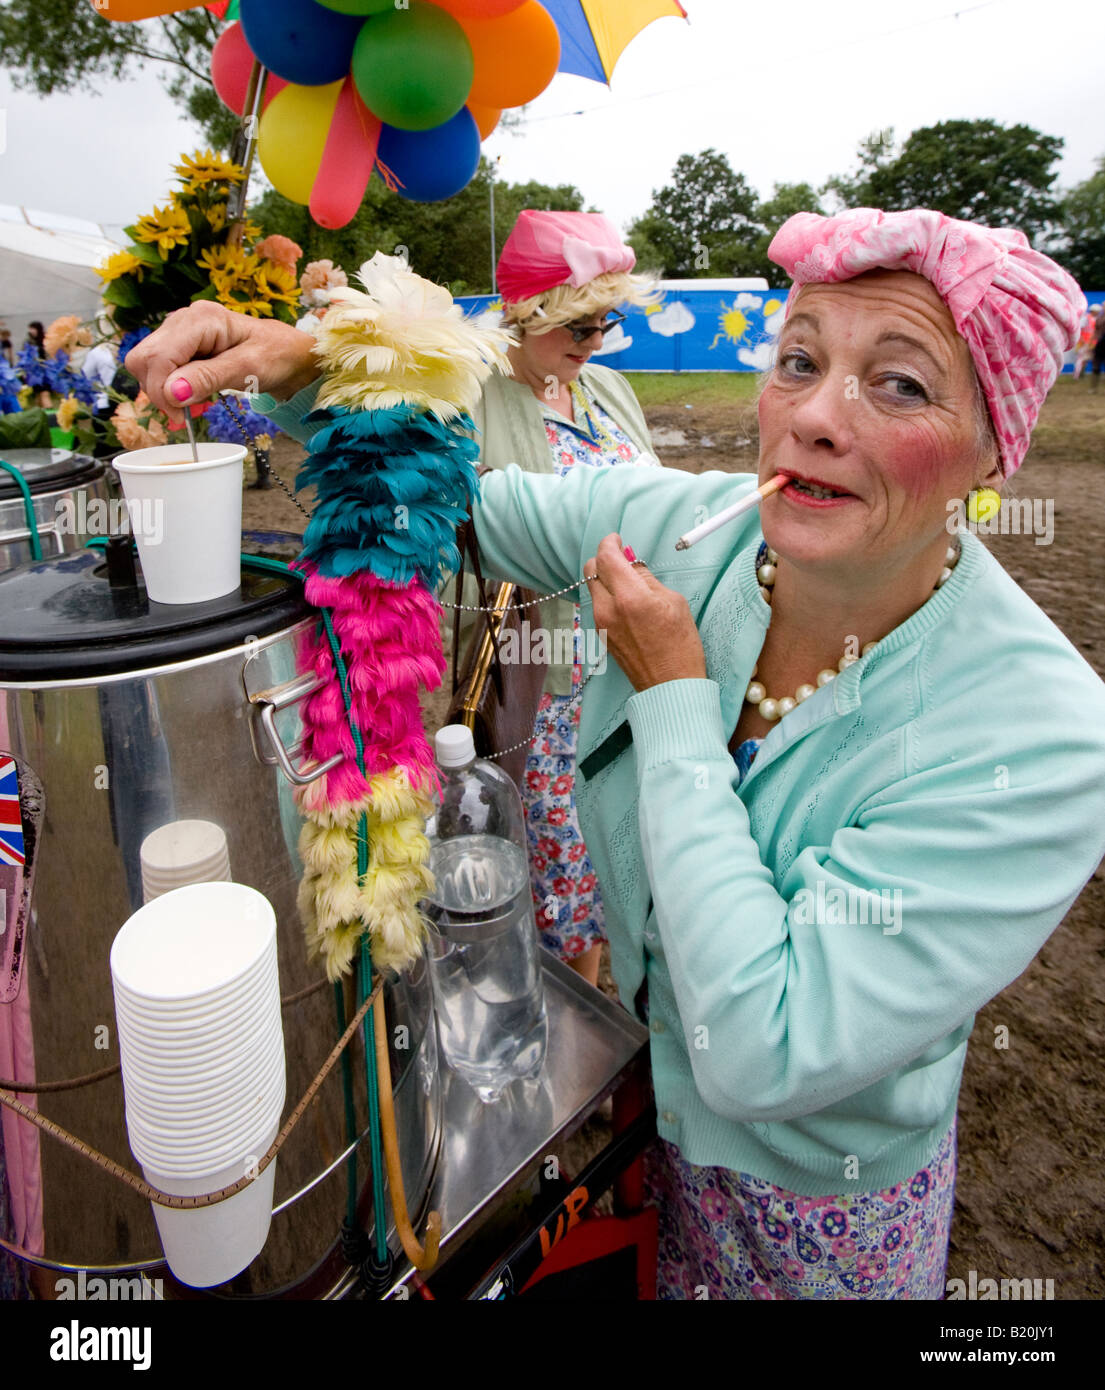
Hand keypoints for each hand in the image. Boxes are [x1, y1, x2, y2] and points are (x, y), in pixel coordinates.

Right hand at [125, 302, 321, 422]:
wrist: (289, 354)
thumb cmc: (275, 357)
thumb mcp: (247, 370)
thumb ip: (208, 378)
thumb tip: (171, 392)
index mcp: (200, 319)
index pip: (156, 356)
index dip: (161, 390)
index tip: (181, 417)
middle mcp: (183, 319)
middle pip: (143, 359)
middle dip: (159, 391)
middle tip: (187, 413)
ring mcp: (179, 331)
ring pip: (146, 364)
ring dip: (164, 390)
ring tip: (196, 402)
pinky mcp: (180, 344)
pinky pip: (159, 368)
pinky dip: (171, 387)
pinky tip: (194, 393)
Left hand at [584, 533, 706, 691]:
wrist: (670, 685)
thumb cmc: (680, 645)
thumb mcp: (674, 601)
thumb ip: (647, 578)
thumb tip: (632, 562)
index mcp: (630, 596)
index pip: (606, 556)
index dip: (610, 542)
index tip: (618, 539)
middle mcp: (608, 608)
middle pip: (591, 568)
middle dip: (604, 558)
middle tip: (623, 559)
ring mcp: (601, 623)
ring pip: (592, 587)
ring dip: (605, 578)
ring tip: (629, 584)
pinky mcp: (601, 634)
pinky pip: (598, 605)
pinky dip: (607, 596)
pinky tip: (627, 603)